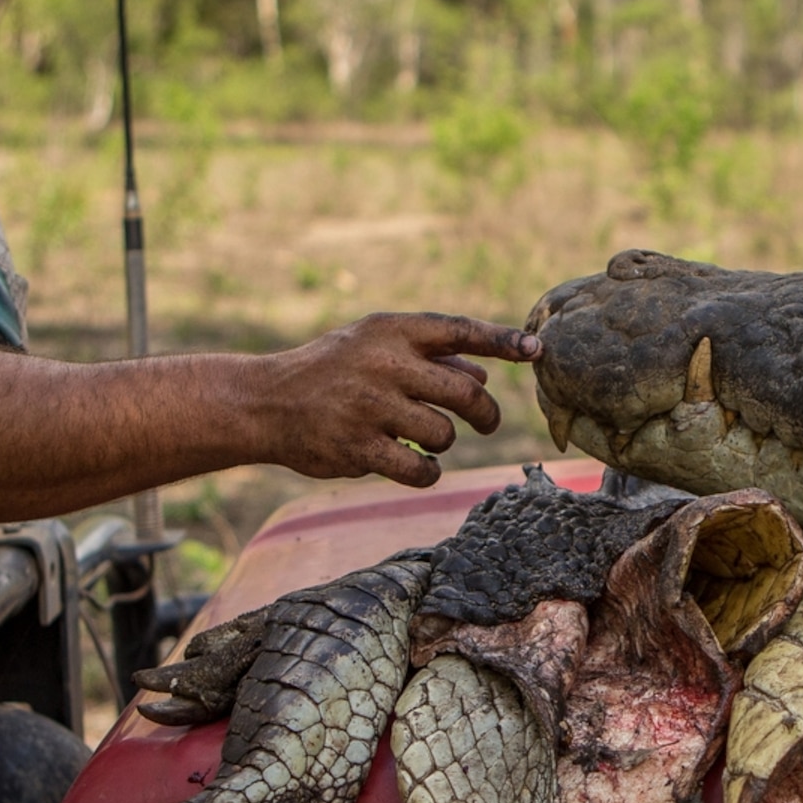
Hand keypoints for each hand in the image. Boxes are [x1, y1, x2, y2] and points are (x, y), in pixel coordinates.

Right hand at [243, 313, 539, 488]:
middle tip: (485, 424)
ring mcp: (370, 407)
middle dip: (485, 414)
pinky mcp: (359, 448)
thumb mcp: (373, 345)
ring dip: (444, 442)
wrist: (265, 403)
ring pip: (444, 433)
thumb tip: (486, 374)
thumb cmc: (330, 371)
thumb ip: (429, 355)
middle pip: (466, 392)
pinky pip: (420, 468)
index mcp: (390, 331)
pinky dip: (428, 471)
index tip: (536, 350)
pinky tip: (417, 465)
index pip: (459, 330)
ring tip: (423, 439)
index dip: (502, 341)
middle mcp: (383, 364)